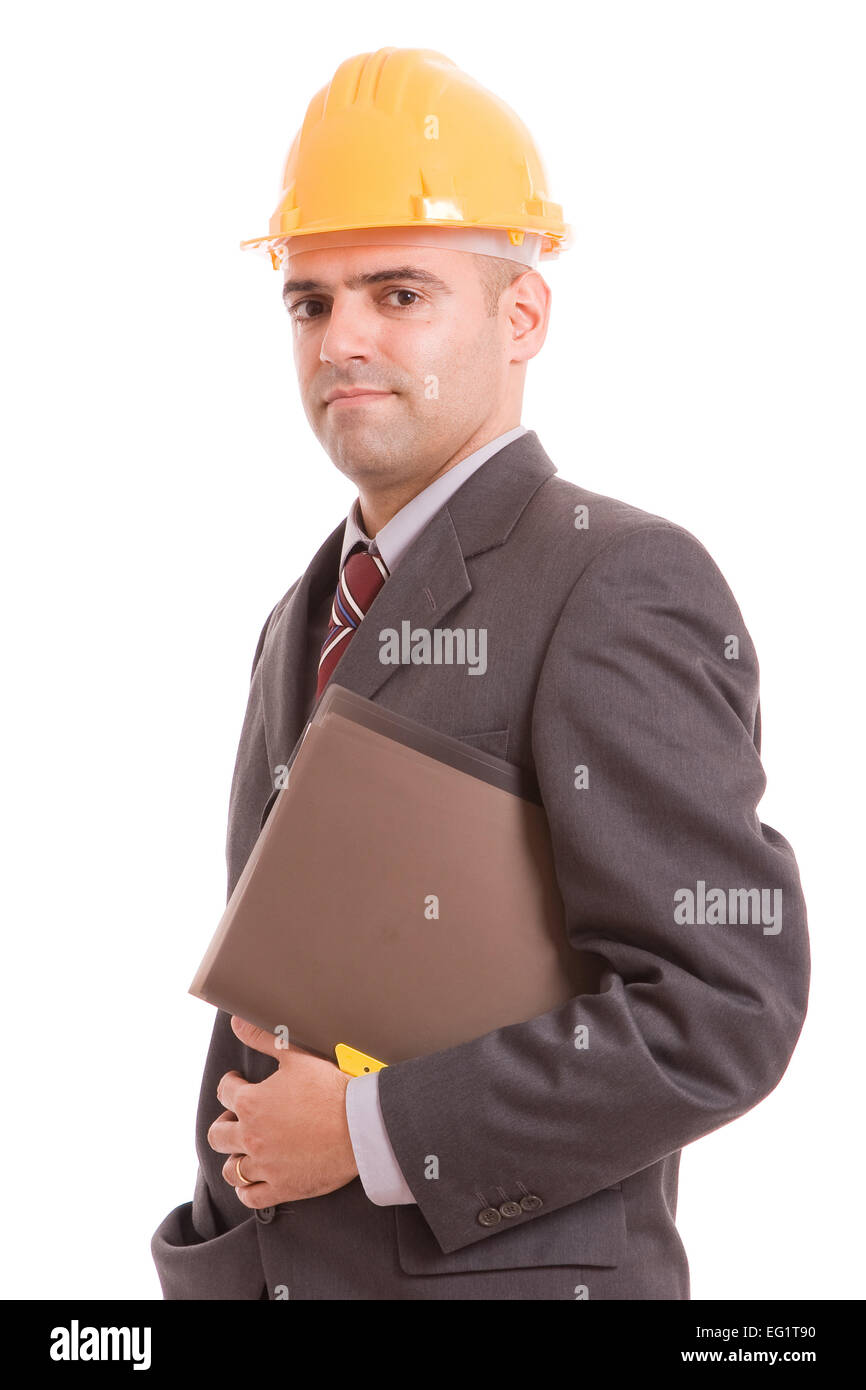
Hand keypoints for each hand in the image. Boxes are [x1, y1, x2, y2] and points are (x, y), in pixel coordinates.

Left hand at [207, 1016, 358, 1206]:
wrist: (360, 1125)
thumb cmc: (332, 1089)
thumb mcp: (296, 1056)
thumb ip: (263, 1037)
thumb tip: (237, 1022)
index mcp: (251, 1103)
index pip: (224, 1092)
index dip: (231, 1085)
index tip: (238, 1085)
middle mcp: (252, 1136)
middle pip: (217, 1135)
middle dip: (225, 1124)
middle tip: (237, 1119)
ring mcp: (265, 1165)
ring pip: (230, 1168)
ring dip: (234, 1158)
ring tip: (245, 1149)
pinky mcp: (281, 1187)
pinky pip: (250, 1195)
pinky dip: (247, 1189)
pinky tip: (253, 1179)